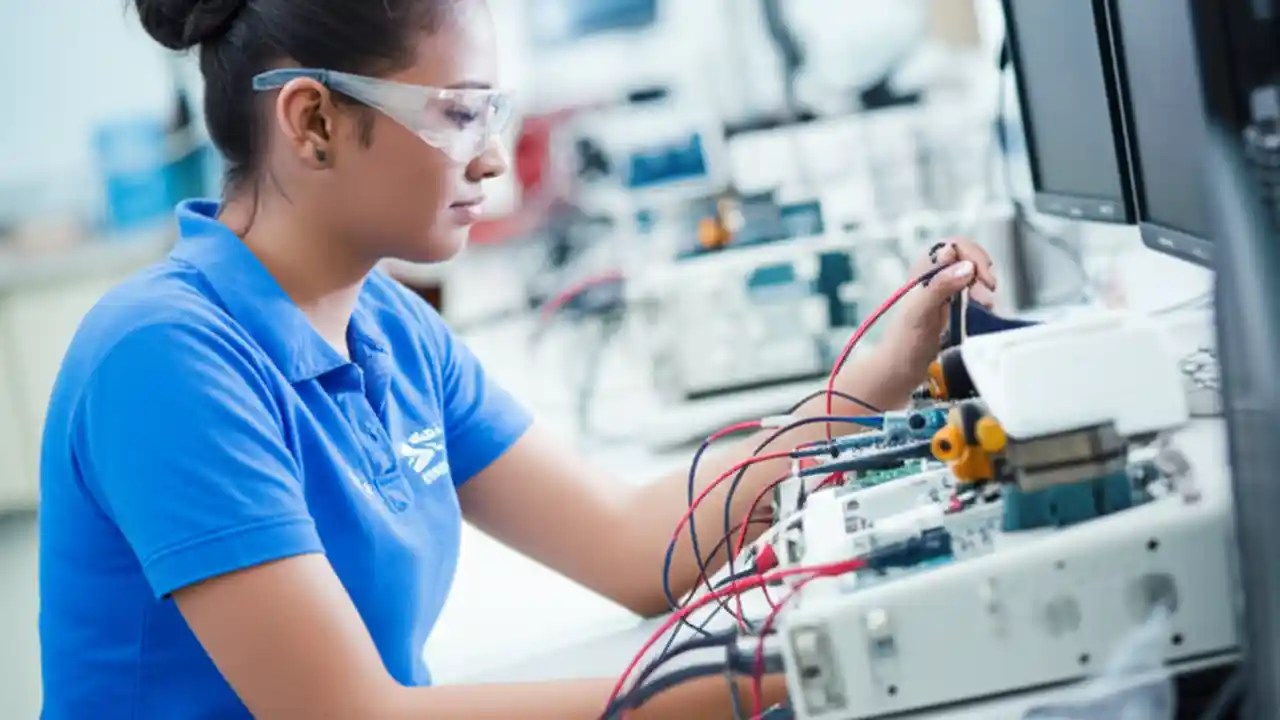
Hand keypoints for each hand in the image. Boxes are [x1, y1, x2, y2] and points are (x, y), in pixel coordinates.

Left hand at [875, 239, 998, 380]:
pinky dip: (982, 295)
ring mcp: (942, 290)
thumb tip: (965, 267)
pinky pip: (971, 289)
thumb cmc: (905, 342)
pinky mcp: (949, 305)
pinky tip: (984, 307)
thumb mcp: (921, 312)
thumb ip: (940, 286)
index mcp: (922, 270)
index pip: (954, 245)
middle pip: (966, 257)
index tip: (980, 276)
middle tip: (987, 293)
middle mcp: (932, 276)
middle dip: (981, 271)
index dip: (971, 256)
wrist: (900, 369)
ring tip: (986, 303)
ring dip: (983, 284)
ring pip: (971, 273)